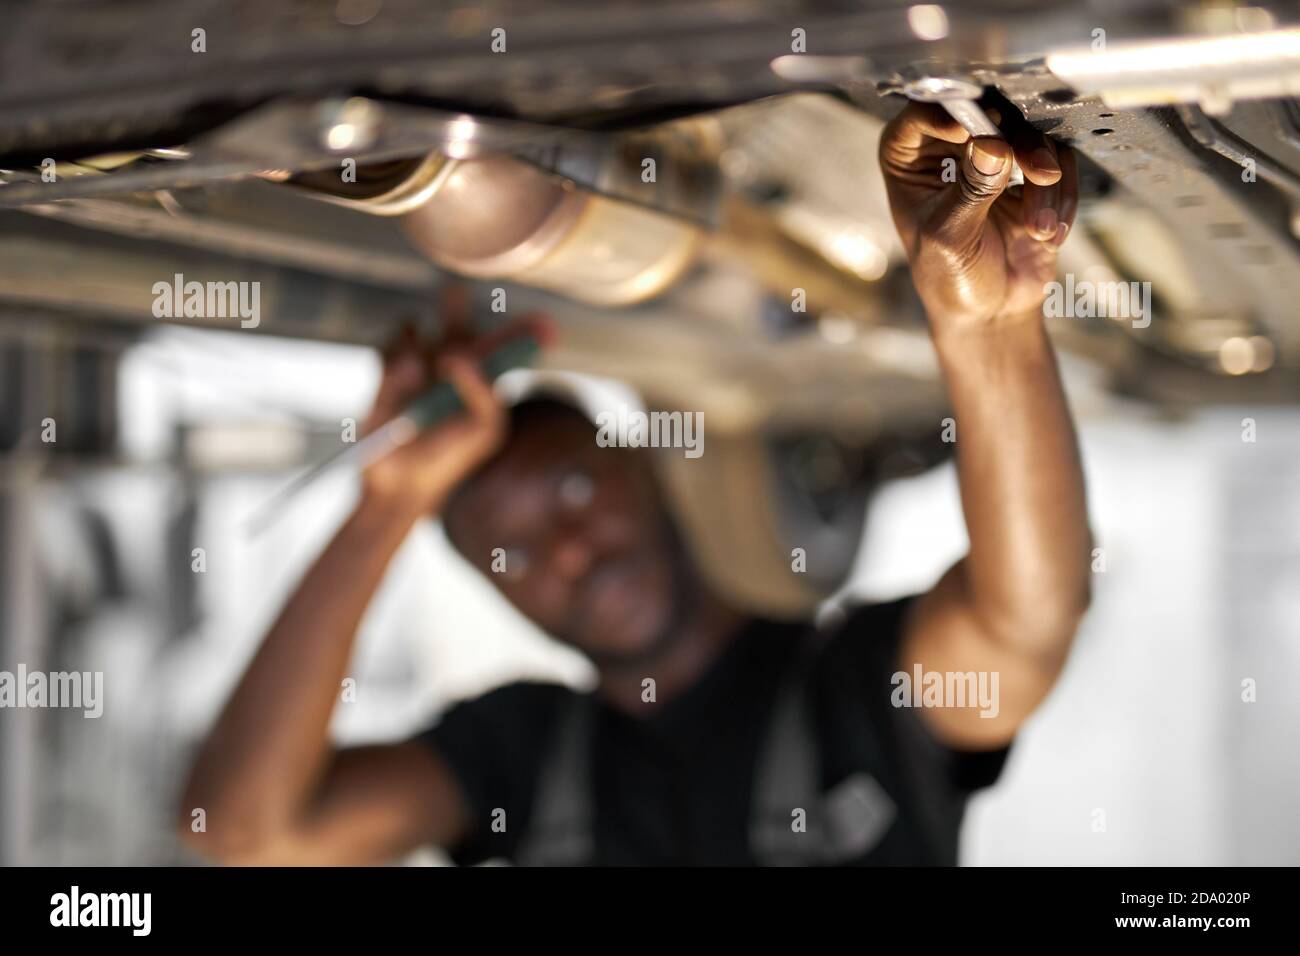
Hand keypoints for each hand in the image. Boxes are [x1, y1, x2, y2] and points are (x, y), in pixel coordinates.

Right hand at [360, 285, 534, 516]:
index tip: (545, 324)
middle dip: (454, 304)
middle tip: (454, 292)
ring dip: (415, 343)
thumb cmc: (452, 455)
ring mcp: (417, 364)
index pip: (503, 344)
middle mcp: (448, 363)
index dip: (522, 331)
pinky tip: (401, 380)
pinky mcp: (388, 372)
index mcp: (480, 376)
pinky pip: (391, 347)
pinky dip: (396, 359)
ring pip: (414, 329)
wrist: (402, 479)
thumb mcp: (484, 429)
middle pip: (454, 321)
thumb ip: (484, 394)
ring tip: (419, 376)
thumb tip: (459, 358)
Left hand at [879, 101, 1077, 329]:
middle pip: (988, 113)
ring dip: (1043, 182)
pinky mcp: (1034, 173)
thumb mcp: (949, 237)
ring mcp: (996, 157)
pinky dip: (1061, 197)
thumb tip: (992, 145)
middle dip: (1018, 145)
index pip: (923, 113)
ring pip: (1031, 134)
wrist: (990, 311)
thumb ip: (970, 190)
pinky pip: (1061, 162)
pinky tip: (1047, 234)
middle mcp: (952, 148)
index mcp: (910, 159)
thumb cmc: (949, 277)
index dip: (948, 114)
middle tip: (1037, 171)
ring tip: (1037, 227)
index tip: (973, 134)